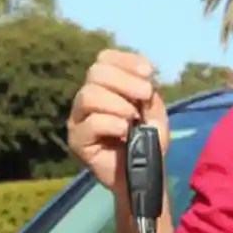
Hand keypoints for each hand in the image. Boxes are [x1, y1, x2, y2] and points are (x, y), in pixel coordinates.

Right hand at [66, 49, 169, 189]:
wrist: (145, 173)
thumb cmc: (148, 140)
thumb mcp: (155, 112)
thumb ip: (147, 93)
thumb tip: (141, 78)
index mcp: (106, 86)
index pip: (105, 59)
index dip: (126, 60)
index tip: (148, 71)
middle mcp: (88, 97)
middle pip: (95, 73)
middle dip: (124, 80)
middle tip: (145, 95)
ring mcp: (79, 119)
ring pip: (88, 96)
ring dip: (117, 103)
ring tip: (133, 118)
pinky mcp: (77, 141)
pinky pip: (90, 123)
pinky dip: (111, 123)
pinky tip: (124, 131)